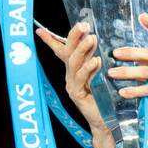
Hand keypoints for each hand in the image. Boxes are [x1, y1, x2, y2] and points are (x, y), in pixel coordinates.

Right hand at [35, 20, 107, 135]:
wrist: (107, 122)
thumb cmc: (106, 98)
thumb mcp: (100, 74)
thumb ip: (95, 59)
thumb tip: (95, 39)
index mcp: (74, 70)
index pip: (61, 51)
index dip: (51, 40)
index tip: (39, 30)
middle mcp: (70, 77)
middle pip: (68, 53)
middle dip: (74, 37)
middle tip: (84, 24)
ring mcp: (72, 86)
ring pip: (74, 63)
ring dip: (82, 49)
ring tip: (92, 38)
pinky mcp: (78, 95)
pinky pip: (81, 78)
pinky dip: (89, 68)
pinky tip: (97, 60)